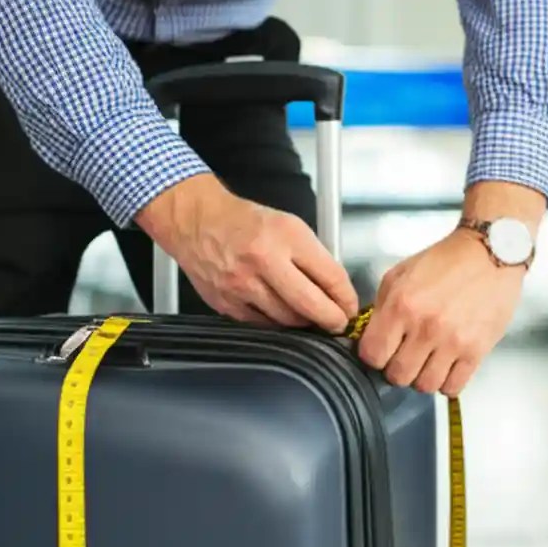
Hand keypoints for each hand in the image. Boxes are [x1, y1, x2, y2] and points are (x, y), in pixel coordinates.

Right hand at [135, 174, 357, 331]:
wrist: (197, 221)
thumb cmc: (247, 222)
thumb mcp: (289, 226)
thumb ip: (314, 258)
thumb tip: (337, 292)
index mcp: (285, 236)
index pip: (330, 276)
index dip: (346, 298)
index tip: (350, 307)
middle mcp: (263, 260)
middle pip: (310, 305)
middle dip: (332, 319)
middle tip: (338, 323)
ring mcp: (241, 285)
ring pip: (287, 320)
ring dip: (304, 323)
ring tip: (311, 317)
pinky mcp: (226, 303)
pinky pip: (262, 324)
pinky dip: (277, 323)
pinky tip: (283, 315)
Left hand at [357, 230, 525, 396]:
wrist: (490, 253)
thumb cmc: (446, 261)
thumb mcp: (400, 274)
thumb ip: (382, 308)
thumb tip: (372, 337)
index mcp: (401, 305)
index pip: (372, 355)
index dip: (375, 355)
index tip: (382, 350)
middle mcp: (426, 327)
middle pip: (398, 376)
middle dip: (398, 368)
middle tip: (406, 356)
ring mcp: (452, 341)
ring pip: (425, 386)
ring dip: (424, 377)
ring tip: (429, 362)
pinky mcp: (476, 350)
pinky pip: (453, 387)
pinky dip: (447, 382)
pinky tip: (447, 367)